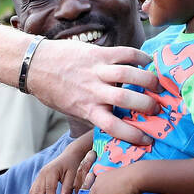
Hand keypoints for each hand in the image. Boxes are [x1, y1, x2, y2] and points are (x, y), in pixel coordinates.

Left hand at [22, 39, 159, 144]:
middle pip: (127, 100)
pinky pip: (125, 54)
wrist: (35, 65)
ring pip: (130, 75)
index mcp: (86, 109)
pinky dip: (140, 57)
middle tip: (157, 108)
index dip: (133, 135)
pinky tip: (148, 61)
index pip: (114, 126)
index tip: (147, 139)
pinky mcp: (98, 54)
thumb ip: (91, 112)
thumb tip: (111, 119)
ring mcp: (97, 71)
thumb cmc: (51, 90)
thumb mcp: (70, 109)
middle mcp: (94, 92)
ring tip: (158, 85)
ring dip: (149, 80)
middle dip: (147, 105)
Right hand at [30, 146, 96, 193]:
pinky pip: (33, 190)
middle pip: (38, 190)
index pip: (49, 187)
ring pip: (33, 191)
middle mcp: (43, 173)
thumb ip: (67, 187)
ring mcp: (39, 176)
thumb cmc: (71, 165)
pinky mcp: (39, 179)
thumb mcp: (72, 175)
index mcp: (51, 171)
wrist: (68, 155)